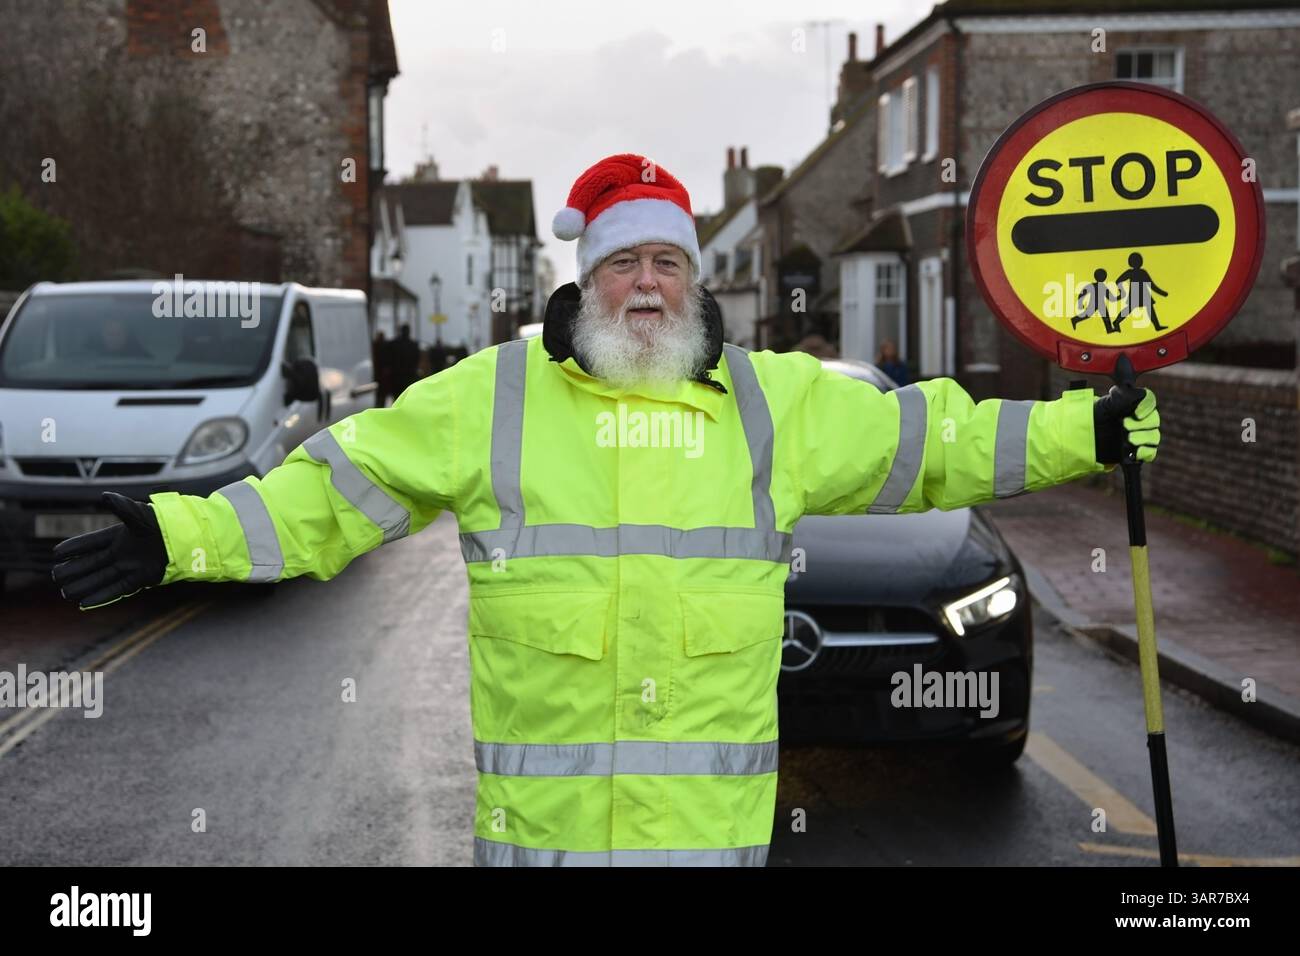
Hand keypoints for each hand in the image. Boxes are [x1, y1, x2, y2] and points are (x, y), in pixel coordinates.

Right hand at [50, 492, 168, 608]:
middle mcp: (120, 552)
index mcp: (117, 536)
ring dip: (84, 586)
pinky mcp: (140, 578)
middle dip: (73, 570)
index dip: (73, 548)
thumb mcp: (140, 514)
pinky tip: (85, 602)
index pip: (90, 543)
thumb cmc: (161, 523)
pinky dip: (102, 596)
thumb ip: (121, 507)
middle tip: (55, 576)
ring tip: (65, 592)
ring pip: (100, 578)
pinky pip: (116, 589)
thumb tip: (104, 496)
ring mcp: (129, 566)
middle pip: (91, 563)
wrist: (185, 538)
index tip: (56, 553)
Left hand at [1094, 384, 1159, 464]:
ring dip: (1144, 437)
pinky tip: (1135, 454)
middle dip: (1142, 424)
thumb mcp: (1104, 406)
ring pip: (1154, 436)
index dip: (1147, 406)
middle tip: (1125, 425)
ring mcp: (1139, 436)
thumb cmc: (1093, 419)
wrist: (1083, 440)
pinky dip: (1145, 453)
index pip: (1149, 401)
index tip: (1136, 413)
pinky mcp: (1137, 452)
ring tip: (1129, 440)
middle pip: (1154, 420)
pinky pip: (1150, 453)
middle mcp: (1139, 420)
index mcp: (1133, 405)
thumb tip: (1129, 386)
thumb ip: (1119, 396)